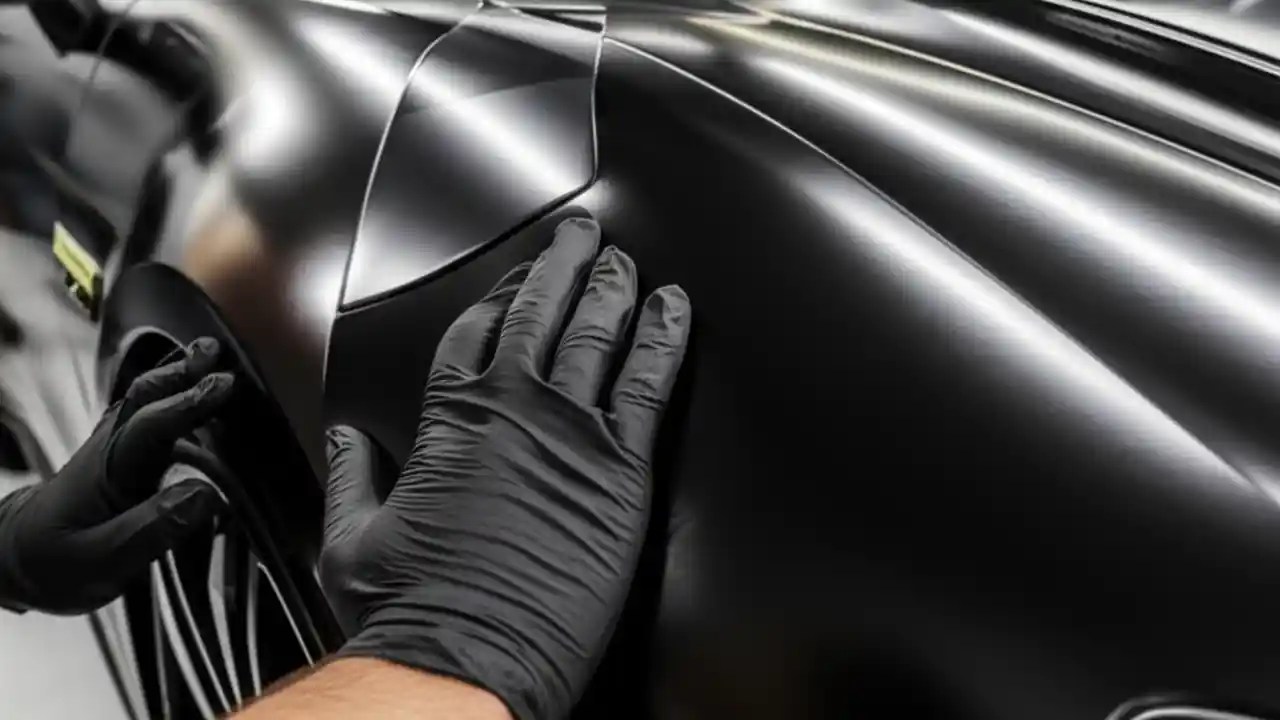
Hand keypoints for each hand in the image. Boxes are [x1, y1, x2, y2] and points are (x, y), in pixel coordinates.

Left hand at [0, 338, 232, 613]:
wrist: (18, 559)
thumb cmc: (57, 564)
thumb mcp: (100, 561)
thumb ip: (152, 529)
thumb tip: (206, 495)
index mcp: (107, 471)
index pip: (151, 426)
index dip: (189, 403)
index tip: (224, 387)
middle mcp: (110, 450)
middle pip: (144, 398)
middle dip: (181, 372)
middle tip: (217, 352)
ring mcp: (112, 448)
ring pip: (145, 401)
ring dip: (177, 376)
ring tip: (210, 355)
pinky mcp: (120, 455)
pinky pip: (148, 415)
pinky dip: (171, 394)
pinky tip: (191, 387)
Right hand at [322, 217, 691, 719]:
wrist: (466, 659)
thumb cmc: (413, 610)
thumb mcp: (353, 538)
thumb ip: (352, 477)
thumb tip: (343, 441)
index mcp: (453, 419)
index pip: (478, 329)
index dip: (501, 295)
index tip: (517, 277)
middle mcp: (514, 409)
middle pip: (541, 310)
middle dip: (561, 263)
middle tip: (580, 233)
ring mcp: (572, 433)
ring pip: (597, 332)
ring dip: (612, 286)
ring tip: (623, 259)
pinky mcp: (621, 468)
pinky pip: (650, 381)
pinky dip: (664, 337)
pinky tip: (675, 309)